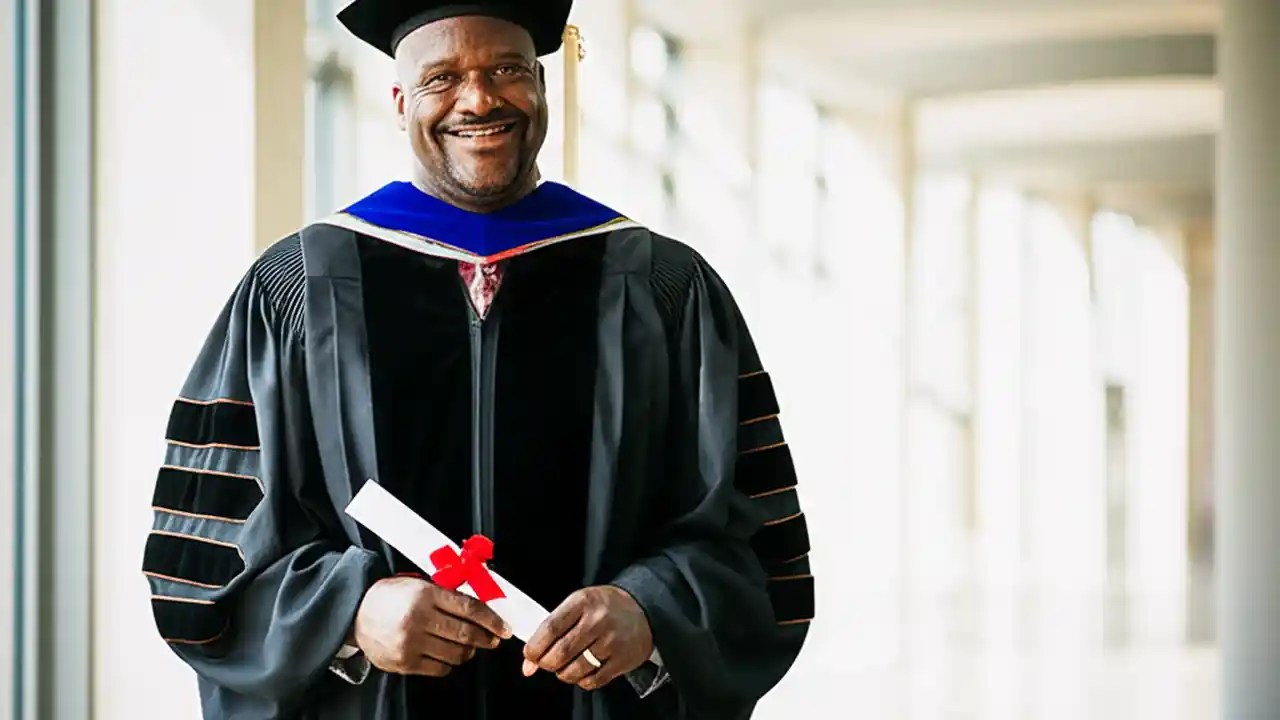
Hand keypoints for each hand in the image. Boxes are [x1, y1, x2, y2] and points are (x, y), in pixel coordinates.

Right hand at [354, 576, 511, 676]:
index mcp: (425, 595)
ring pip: (456, 653)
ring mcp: (411, 643)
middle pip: (466, 633)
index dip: (491, 619)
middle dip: (486, 638)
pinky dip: (450, 663)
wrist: (355, 613)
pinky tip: (449, 654)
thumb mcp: (419, 584)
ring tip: (469, 646)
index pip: (469, 608)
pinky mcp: (405, 663)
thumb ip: (447, 594)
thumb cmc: (389, 597)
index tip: (503, 626)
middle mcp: (418, 619)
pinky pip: (440, 668)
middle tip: (493, 638)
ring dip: (469, 651)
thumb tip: (481, 604)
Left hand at [522, 586, 653, 690]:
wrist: (644, 610)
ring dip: (562, 673)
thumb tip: (529, 662)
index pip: (550, 628)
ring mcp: (611, 642)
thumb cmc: (605, 607)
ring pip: (574, 670)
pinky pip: (592, 680)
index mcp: (583, 601)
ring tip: (564, 666)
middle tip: (545, 662)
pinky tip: (582, 670)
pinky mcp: (621, 660)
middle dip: (546, 663)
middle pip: (560, 652)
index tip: (529, 655)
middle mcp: (598, 621)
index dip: (535, 646)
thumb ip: (553, 628)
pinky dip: (581, 680)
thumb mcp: (579, 604)